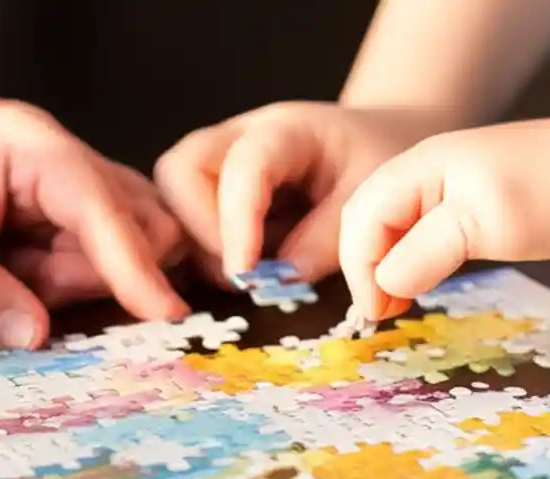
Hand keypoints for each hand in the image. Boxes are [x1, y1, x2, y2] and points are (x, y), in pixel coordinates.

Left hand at [0, 67, 187, 349]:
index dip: (138, 268)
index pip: (108, 212)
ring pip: (106, 248)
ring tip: (5, 281)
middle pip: (132, 226)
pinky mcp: (40, 216)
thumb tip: (34, 341)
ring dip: (72, 283)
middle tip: (35, 295)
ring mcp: (54, 190)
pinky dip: (53, 283)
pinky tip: (9, 281)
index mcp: (37, 152)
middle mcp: (60, 165)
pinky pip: (72, 258)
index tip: (166, 317)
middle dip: (103, 276)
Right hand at [154, 101, 454, 285]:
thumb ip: (329, 238)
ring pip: (170, 196)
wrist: (379, 140)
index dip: (236, 221)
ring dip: (195, 243)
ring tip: (246, 274)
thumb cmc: (378, 160)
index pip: (245, 166)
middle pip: (180, 169)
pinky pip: (181, 219)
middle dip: (197, 227)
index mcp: (286, 130)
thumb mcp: (371, 197)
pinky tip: (240, 270)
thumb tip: (281, 278)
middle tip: (241, 271)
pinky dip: (198, 250)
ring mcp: (219, 162)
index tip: (245, 273)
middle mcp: (238, 138)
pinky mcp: (212, 191)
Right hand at [340, 115, 549, 320]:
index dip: (361, 268)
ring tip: (396, 309)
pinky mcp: (473, 211)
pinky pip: (424, 238)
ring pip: (394, 231)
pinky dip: (413, 266)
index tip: (379, 312)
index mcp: (420, 167)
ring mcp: (449, 192)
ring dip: (386, 270)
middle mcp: (427, 175)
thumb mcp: (487, 222)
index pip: (362, 218)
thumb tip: (384, 284)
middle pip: (369, 222)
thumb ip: (428, 251)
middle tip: (383, 317)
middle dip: (366, 270)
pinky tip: (423, 287)